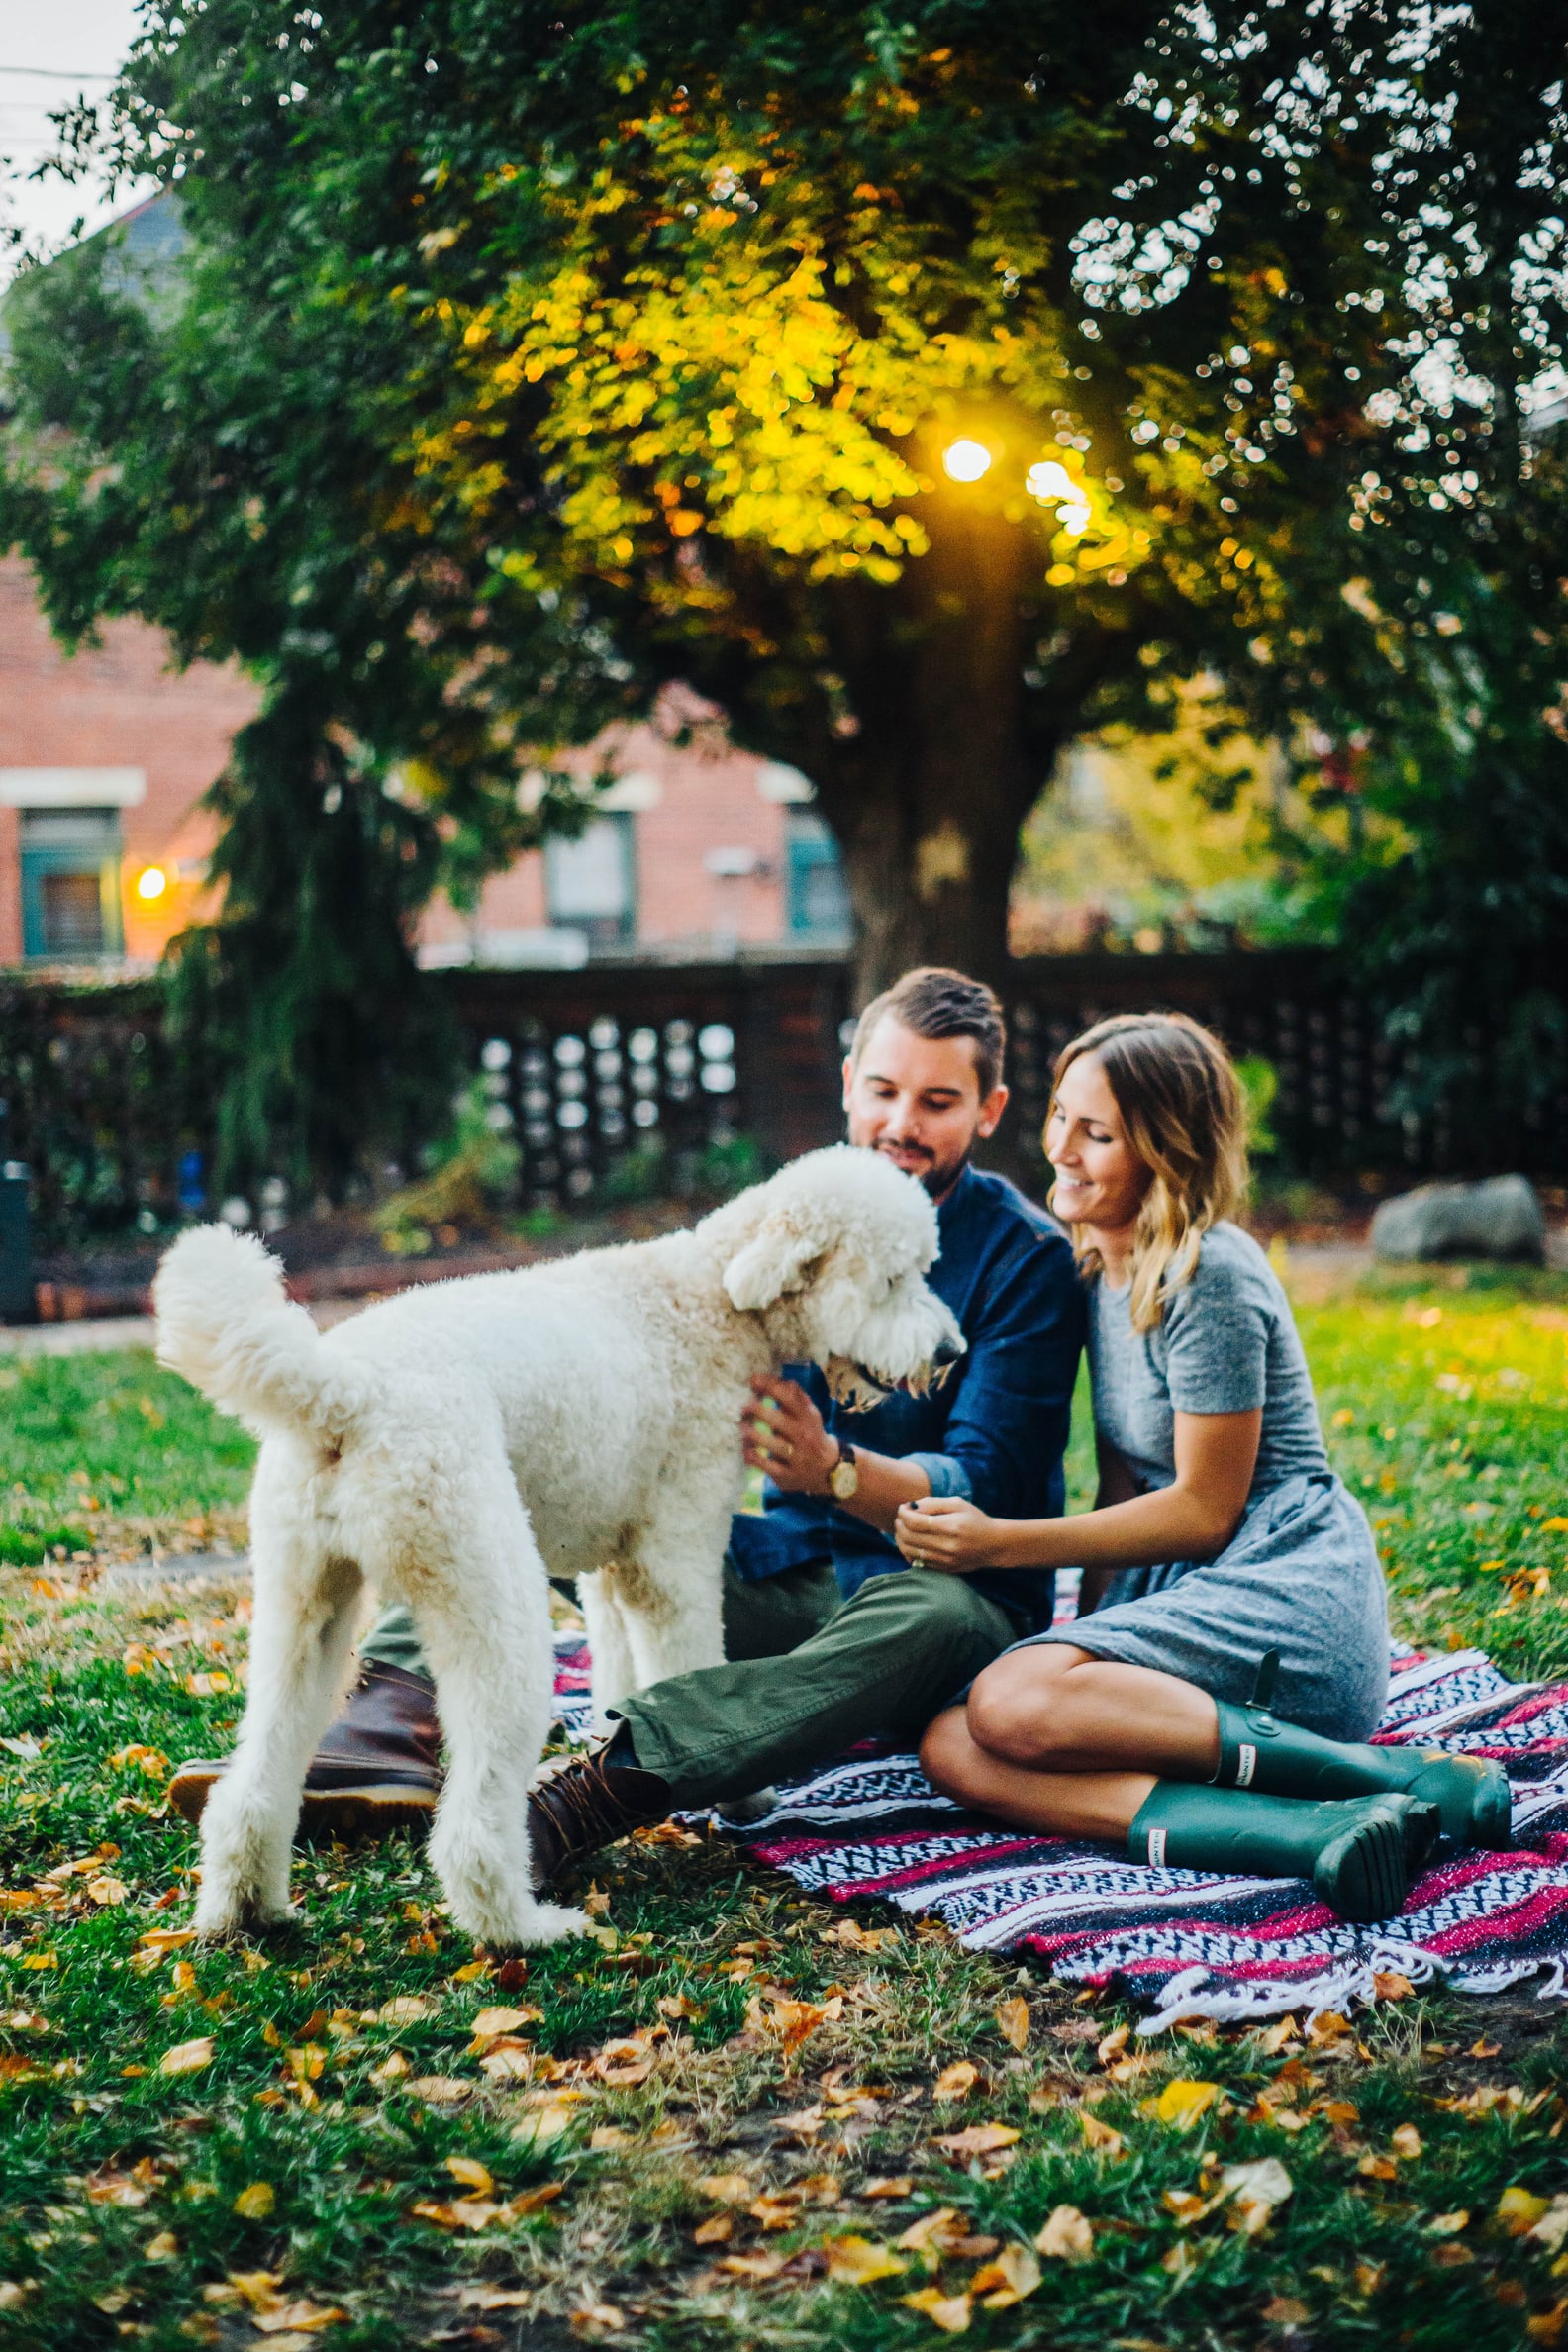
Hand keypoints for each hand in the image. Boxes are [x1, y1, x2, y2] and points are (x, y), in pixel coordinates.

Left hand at [741, 1375, 841, 1494]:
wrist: (828, 1470)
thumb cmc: (811, 1435)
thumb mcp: (809, 1415)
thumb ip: (796, 1398)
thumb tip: (781, 1379)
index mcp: (809, 1418)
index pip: (791, 1398)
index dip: (771, 1386)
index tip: (754, 1380)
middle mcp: (804, 1436)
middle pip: (780, 1421)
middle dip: (758, 1411)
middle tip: (743, 1406)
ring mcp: (796, 1457)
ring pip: (772, 1445)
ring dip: (753, 1435)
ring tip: (742, 1427)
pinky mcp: (786, 1475)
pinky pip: (766, 1466)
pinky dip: (752, 1457)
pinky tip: (746, 1449)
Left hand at [894, 1495, 1004, 1574]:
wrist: (994, 1544)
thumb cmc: (975, 1519)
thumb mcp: (958, 1504)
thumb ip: (932, 1503)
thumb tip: (910, 1507)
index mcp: (951, 1527)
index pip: (915, 1522)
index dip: (903, 1514)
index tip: (902, 1507)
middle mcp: (948, 1546)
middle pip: (909, 1537)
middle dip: (899, 1525)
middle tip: (900, 1517)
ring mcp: (946, 1561)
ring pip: (910, 1552)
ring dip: (900, 1539)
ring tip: (902, 1529)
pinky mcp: (945, 1569)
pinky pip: (918, 1562)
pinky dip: (909, 1551)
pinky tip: (911, 1541)